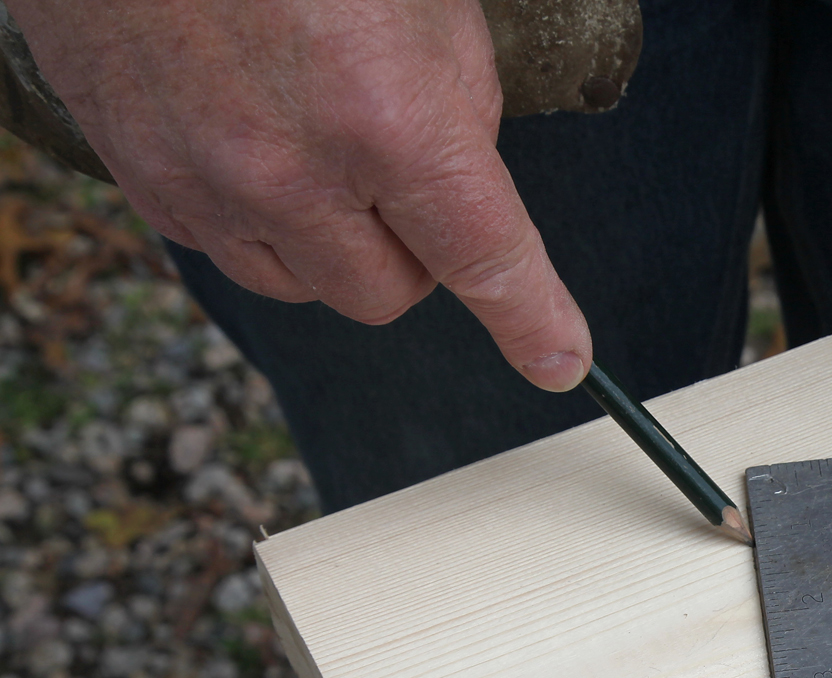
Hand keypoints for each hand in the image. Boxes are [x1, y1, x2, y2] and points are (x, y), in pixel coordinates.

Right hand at [7, 0, 590, 389]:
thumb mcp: (426, 2)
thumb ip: (462, 104)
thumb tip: (468, 188)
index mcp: (387, 119)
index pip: (484, 261)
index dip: (533, 320)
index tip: (557, 358)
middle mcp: (293, 172)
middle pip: (385, 295)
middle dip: (413, 255)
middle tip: (406, 182)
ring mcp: (207, 183)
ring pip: (302, 286)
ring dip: (331, 243)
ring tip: (322, 149)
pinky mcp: (144, 178)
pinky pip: (226, 248)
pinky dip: (256, 218)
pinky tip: (254, 137)